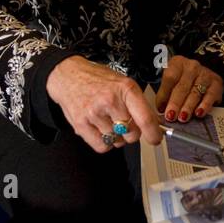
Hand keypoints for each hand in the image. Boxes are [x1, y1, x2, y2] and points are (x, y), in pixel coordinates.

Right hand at [46, 56, 163, 152]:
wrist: (68, 76)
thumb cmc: (97, 80)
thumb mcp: (123, 84)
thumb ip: (139, 104)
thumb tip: (155, 125)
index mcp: (125, 88)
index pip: (145, 118)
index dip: (153, 133)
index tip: (155, 138)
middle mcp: (110, 100)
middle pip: (132, 134)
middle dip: (131, 132)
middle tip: (125, 123)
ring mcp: (94, 113)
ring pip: (117, 141)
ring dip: (116, 137)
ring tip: (108, 122)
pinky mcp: (81, 124)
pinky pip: (102, 146)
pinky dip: (105, 142)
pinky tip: (101, 130)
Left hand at [155, 54, 223, 121]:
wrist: (200, 76)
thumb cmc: (181, 81)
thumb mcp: (171, 82)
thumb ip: (165, 94)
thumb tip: (161, 111)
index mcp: (177, 63)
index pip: (170, 78)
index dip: (164, 94)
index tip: (160, 108)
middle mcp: (192, 66)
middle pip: (182, 86)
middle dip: (175, 103)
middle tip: (171, 116)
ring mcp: (205, 74)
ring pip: (195, 92)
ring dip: (188, 106)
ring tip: (183, 118)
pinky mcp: (217, 83)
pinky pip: (210, 95)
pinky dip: (205, 105)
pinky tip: (199, 113)